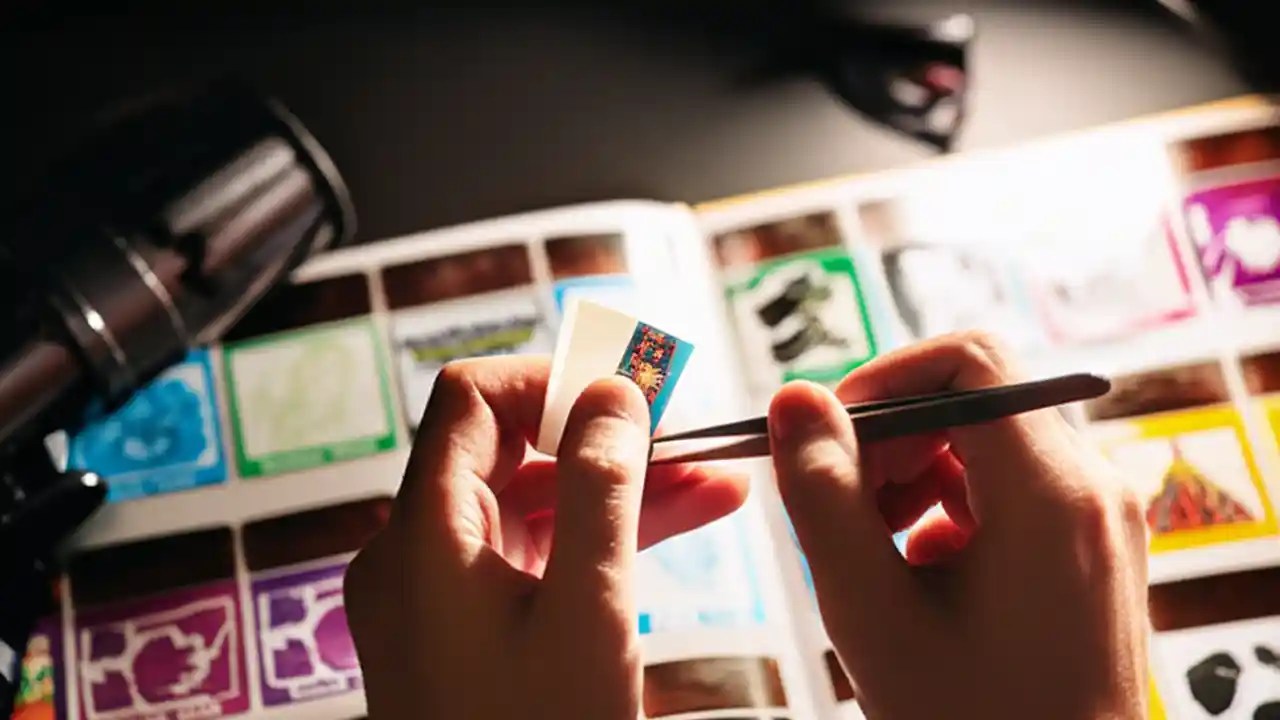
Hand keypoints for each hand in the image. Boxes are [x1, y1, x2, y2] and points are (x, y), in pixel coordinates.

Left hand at [344, 357, 748, 718]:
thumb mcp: (587, 612)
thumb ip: (599, 490)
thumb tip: (612, 392)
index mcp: (422, 537)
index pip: (470, 400)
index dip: (551, 377)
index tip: (630, 388)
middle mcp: (415, 556)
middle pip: (509, 454)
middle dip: (605, 438)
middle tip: (689, 433)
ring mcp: (438, 598)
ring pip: (531, 509)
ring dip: (616, 491)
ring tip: (716, 486)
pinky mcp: (466, 634)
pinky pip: (531, 562)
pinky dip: (595, 542)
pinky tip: (673, 529)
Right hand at [767, 333, 1147, 719]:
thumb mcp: (870, 611)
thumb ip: (823, 496)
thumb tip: (792, 398)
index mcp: (1053, 495)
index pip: (970, 360)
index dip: (884, 378)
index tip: (828, 436)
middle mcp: (1093, 489)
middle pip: (973, 400)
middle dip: (890, 438)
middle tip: (837, 505)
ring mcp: (1098, 517)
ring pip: (984, 442)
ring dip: (911, 475)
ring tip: (870, 547)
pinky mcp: (1087, 543)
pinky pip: (1005, 487)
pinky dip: (945, 508)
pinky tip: (915, 574)